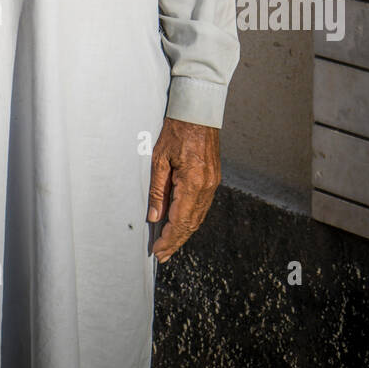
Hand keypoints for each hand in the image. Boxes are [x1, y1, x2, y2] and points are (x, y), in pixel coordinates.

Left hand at [146, 117, 220, 262]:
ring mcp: (213, 183)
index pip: (180, 220)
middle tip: (162, 255)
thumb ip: (157, 190)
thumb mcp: (159, 159)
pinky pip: (203, 206)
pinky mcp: (214, 179)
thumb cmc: (176, 131)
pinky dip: (192, 219)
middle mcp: (207, 186)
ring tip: (169, 245)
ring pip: (199, 217)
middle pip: (191, 223)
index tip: (157, 250)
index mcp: (193, 182)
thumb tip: (154, 216)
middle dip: (176, 241)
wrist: (199, 112)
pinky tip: (182, 225)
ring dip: (184, 233)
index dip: (168, 238)